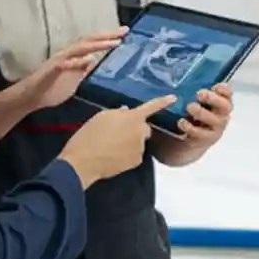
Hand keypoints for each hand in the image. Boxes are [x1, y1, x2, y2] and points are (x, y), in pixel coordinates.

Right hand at [18, 28, 126, 110]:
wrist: (31, 98)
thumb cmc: (51, 89)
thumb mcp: (73, 80)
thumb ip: (82, 71)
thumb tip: (93, 61)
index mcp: (74, 57)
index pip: (94, 44)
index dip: (108, 38)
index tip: (125, 33)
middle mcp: (68, 54)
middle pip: (89, 40)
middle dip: (107, 35)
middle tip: (124, 31)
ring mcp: (60, 60)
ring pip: (80, 48)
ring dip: (96, 44)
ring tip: (112, 42)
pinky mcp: (51, 69)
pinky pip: (65, 63)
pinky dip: (76, 61)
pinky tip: (88, 59)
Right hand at [58, 95, 176, 188]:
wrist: (84, 160)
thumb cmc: (90, 134)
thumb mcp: (102, 117)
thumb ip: (118, 113)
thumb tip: (126, 113)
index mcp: (132, 117)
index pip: (151, 107)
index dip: (163, 101)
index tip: (174, 98)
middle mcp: (140, 131)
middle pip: (144, 128)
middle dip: (135, 129)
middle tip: (117, 132)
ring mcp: (140, 147)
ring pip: (139, 142)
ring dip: (130, 142)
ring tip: (111, 146)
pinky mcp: (137, 161)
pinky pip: (135, 154)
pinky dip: (128, 154)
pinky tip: (113, 156)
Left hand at [175, 83, 233, 147]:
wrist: (187, 138)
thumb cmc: (193, 113)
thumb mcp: (193, 101)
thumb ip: (192, 93)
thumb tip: (177, 90)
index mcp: (221, 102)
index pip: (228, 94)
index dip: (224, 89)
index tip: (214, 86)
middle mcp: (222, 115)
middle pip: (226, 106)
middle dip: (213, 99)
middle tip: (199, 94)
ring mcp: (216, 128)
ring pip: (216, 121)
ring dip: (202, 112)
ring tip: (189, 107)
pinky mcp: (207, 140)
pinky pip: (202, 134)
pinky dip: (191, 128)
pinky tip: (182, 122)